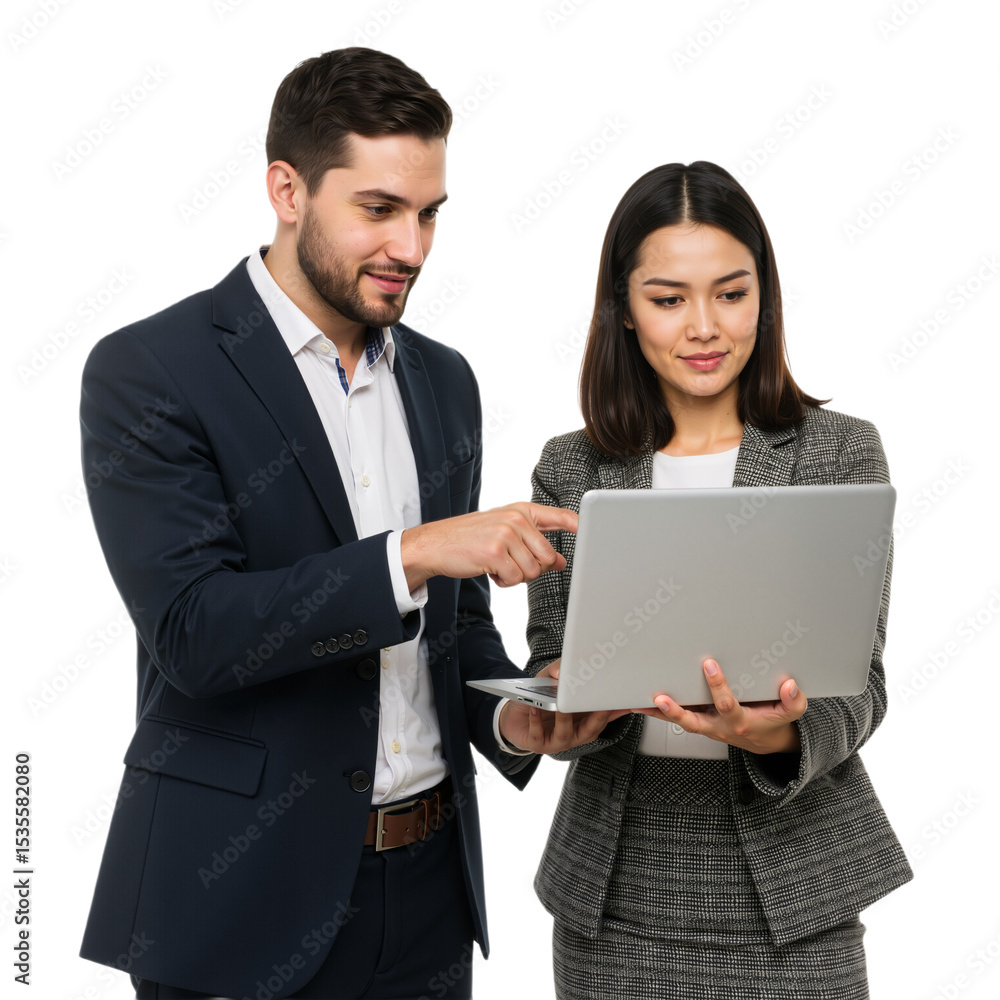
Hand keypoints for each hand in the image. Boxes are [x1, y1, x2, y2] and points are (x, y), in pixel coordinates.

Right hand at [401, 502, 576, 590]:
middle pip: (548, 556)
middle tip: (513, 565)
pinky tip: (491, 571)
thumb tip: (561, 561)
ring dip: (516, 576)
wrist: (436, 544)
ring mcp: (505, 534)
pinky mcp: (495, 552)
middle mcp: (516, 519)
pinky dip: (504, 581)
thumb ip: (534, 543)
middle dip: (534, 569)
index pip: (559, 516)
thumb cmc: (471, 538)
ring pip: (532, 570)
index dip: (578, 524)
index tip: (591, 529)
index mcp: (521, 510)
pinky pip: (515, 578)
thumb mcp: (505, 533)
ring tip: (498, 565)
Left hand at [498, 659, 630, 754]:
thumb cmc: (539, 699)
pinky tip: (535, 710)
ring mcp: (557, 741)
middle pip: (592, 730)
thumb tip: (567, 665)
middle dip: (597, 717)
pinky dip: (537, 723)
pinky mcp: (537, 744)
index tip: (625, 700)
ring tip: (562, 707)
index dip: (617, 710)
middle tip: (600, 704)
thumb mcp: (549, 679)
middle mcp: (574, 733)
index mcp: (584, 719)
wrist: (514, 716)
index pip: (604, 716)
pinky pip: (538, 736)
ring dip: (565, 720)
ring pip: (566, 735)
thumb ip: (560, 670)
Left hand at [634, 658, 806, 754]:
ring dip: (659, 714)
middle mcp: (718, 726)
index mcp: (739, 721)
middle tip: (660, 698)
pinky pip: (676, 719)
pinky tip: (641, 704)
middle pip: (693, 722)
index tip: (709, 664)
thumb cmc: (773, 722)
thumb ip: (793, 702)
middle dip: (676, 711)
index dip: (717, 685)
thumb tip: (790, 686)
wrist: (765, 741)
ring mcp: (705, 726)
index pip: (726, 703)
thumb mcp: (789, 715)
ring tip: (638, 702)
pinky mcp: (698, 721)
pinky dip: (658, 713)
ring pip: (679, 721)